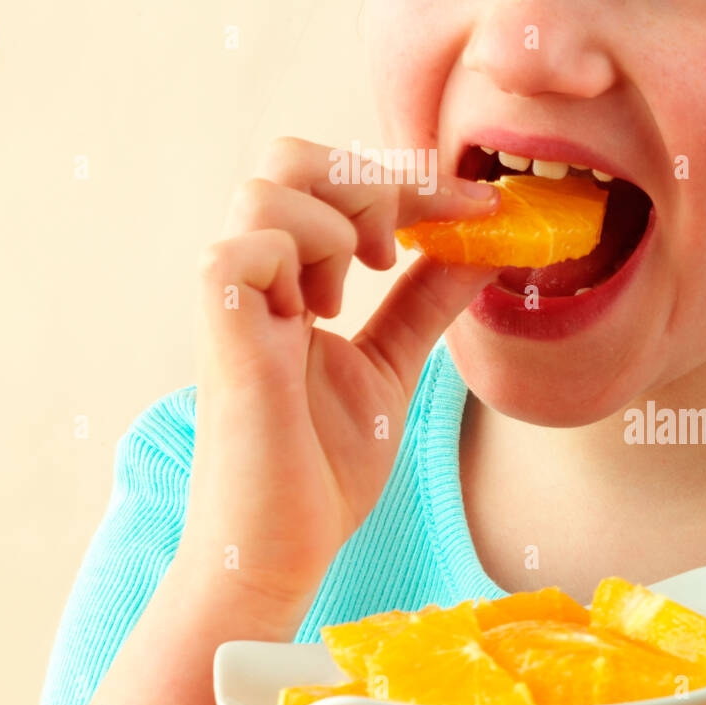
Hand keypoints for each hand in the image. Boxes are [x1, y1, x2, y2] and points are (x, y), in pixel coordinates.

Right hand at [181, 136, 499, 612]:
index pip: (334, 180)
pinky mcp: (220, 325)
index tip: (479, 206)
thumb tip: (485, 246)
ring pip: (269, 186)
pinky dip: (299, 260)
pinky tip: (317, 315)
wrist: (280, 548)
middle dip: (369, 183)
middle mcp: (253, 272)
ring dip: (334, 225)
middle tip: (396, 249)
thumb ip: (425, 299)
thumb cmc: (318, 464)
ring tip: (350, 291)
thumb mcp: (392, 363)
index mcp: (288, 274)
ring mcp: (231, 295)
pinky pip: (247, 243)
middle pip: (291, 156)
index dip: (412, 182)